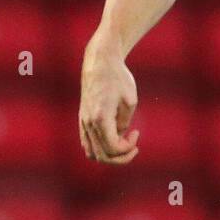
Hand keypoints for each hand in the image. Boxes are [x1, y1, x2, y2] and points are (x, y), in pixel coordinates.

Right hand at [79, 36, 139, 164]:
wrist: (100, 62)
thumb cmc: (118, 78)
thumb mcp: (130, 101)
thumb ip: (124, 122)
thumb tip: (119, 135)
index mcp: (101, 118)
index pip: (113, 148)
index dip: (128, 148)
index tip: (136, 132)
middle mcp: (88, 123)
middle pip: (102, 156)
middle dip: (121, 157)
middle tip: (134, 145)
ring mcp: (83, 122)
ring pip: (92, 153)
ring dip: (110, 155)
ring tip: (123, 144)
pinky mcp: (82, 119)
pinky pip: (87, 144)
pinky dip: (99, 149)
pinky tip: (112, 140)